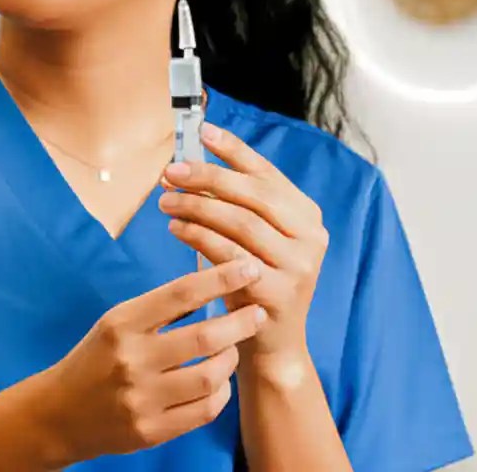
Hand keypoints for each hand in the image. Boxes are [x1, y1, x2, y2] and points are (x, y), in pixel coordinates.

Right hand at [40, 258, 266, 464]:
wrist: (59, 413)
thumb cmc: (97, 358)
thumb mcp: (117, 322)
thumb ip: (160, 308)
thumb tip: (212, 280)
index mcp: (122, 324)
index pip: (181, 294)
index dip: (221, 278)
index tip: (248, 267)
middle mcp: (131, 360)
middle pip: (205, 337)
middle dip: (241, 321)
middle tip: (257, 312)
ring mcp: (142, 399)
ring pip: (211, 376)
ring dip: (231, 359)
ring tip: (234, 349)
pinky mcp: (151, 431)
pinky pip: (205, 410)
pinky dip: (221, 392)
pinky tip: (220, 381)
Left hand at [158, 122, 328, 372]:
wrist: (270, 344)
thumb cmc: (254, 282)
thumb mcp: (253, 240)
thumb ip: (234, 204)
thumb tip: (186, 166)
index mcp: (307, 216)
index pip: (268, 174)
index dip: (235, 150)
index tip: (203, 131)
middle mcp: (311, 237)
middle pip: (253, 196)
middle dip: (208, 177)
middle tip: (172, 171)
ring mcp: (299, 266)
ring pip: (240, 223)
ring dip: (197, 206)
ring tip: (165, 200)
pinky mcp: (278, 292)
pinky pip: (230, 256)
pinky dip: (199, 237)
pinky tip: (175, 228)